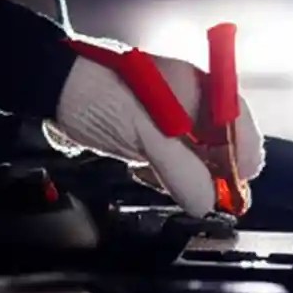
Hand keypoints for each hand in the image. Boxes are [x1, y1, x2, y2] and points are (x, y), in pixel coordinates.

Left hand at [50, 48, 264, 216]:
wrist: (49, 88)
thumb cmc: (98, 95)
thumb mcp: (146, 135)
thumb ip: (181, 169)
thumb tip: (207, 203)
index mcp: (199, 88)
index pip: (238, 124)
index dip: (243, 157)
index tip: (238, 188)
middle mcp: (189, 102)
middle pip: (219, 144)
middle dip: (215, 173)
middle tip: (209, 199)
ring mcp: (167, 119)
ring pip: (193, 157)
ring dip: (186, 177)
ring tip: (175, 188)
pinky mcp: (144, 135)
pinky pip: (166, 162)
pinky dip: (162, 175)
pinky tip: (148, 177)